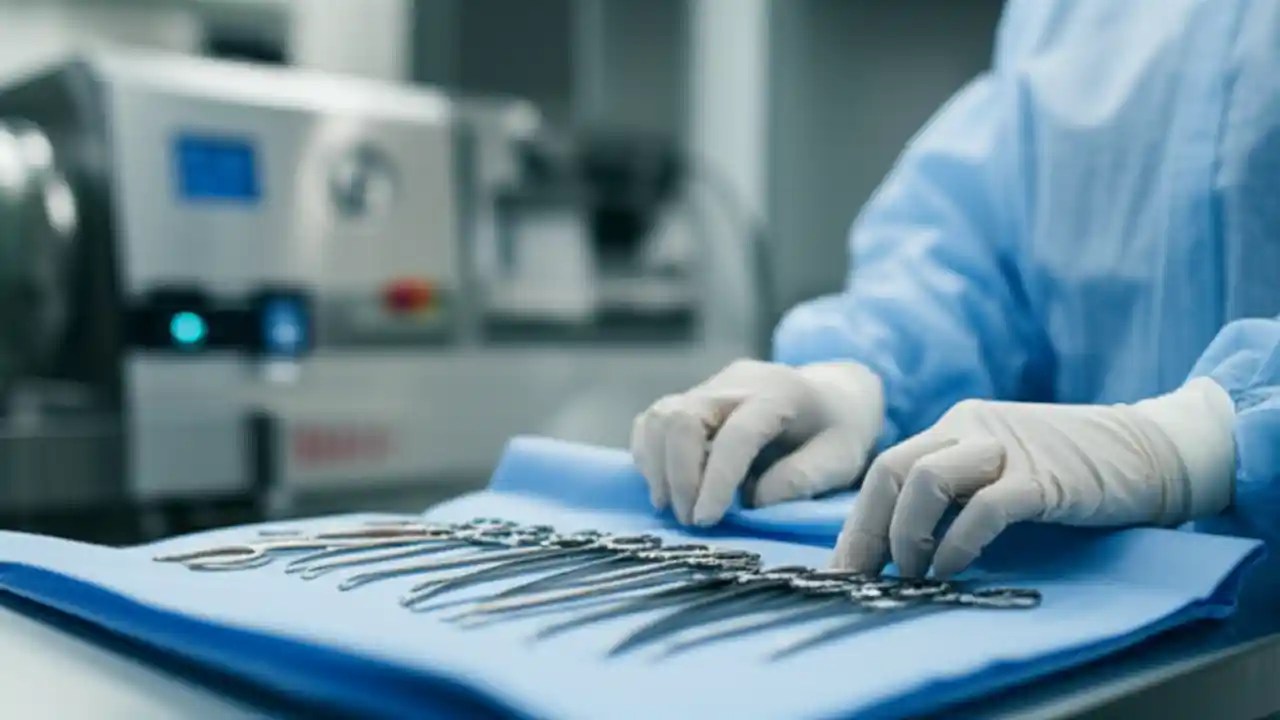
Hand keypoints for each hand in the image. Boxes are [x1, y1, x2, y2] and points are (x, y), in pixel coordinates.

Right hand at [631, 359, 883, 525]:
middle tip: (690, 520)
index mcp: (779, 393)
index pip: (737, 433)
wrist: (831, 394)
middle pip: (683, 417)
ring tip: (674, 507)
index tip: (707, 521)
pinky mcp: (691, 398)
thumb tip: (751, 502)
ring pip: (660, 417)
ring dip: (659, 467)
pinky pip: (653, 421)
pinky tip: (665, 487)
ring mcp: (708, 386)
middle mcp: (736, 382)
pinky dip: (650, 456)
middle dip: (679, 475)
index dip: (717, 479)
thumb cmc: (839, 431)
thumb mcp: (841, 459)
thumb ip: (802, 479)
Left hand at [833, 378, 1235, 577]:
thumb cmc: (1073, 475)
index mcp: (956, 426)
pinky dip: (958, 543)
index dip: (860, 522)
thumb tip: (902, 547)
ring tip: (915, 574)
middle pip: (890, 469)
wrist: (1153, 452)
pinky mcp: (1045, 477)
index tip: (845, 570)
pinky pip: (983, 508)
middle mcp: (971, 427)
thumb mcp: (1001, 473)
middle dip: (868, 531)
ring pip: (925, 480)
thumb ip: (957, 494)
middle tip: (865, 579)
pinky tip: (953, 570)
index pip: (886, 468)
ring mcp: (1007, 449)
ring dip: (908, 535)